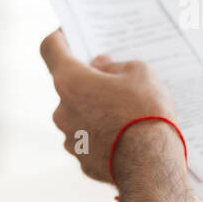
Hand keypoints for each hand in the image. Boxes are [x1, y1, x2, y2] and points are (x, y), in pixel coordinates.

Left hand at [39, 30, 178, 183]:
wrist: (152, 166)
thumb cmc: (146, 113)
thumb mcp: (141, 74)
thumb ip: (116, 65)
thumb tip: (102, 67)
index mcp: (71, 81)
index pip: (51, 49)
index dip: (59, 38)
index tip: (69, 35)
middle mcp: (62, 110)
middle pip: (69, 86)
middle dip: (90, 82)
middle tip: (116, 81)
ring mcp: (70, 138)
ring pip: (80, 115)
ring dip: (97, 111)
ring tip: (128, 114)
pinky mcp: (82, 161)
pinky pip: (90, 140)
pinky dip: (103, 136)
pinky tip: (128, 138)